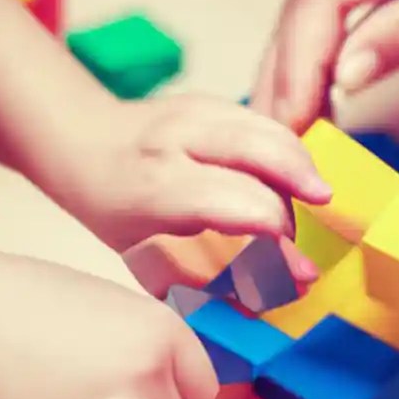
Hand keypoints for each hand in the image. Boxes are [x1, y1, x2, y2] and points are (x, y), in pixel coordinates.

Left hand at [35, 94, 330, 274]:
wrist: (83, 144)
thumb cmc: (118, 213)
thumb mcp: (148, 258)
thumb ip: (210, 281)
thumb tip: (271, 297)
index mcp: (156, 186)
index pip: (238, 204)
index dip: (277, 242)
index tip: (299, 275)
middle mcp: (177, 140)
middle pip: (263, 156)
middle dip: (297, 196)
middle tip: (304, 236)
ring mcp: (196, 111)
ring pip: (271, 132)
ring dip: (302, 170)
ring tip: (315, 200)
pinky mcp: (213, 100)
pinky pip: (266, 122)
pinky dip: (290, 152)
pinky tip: (295, 178)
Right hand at [254, 0, 398, 130]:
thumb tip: (344, 78)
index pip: (321, 2)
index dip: (299, 71)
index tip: (291, 129)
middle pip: (301, 2)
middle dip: (284, 79)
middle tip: (275, 151)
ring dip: (293, 65)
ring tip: (288, 133)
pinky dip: (315, 39)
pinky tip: (312, 86)